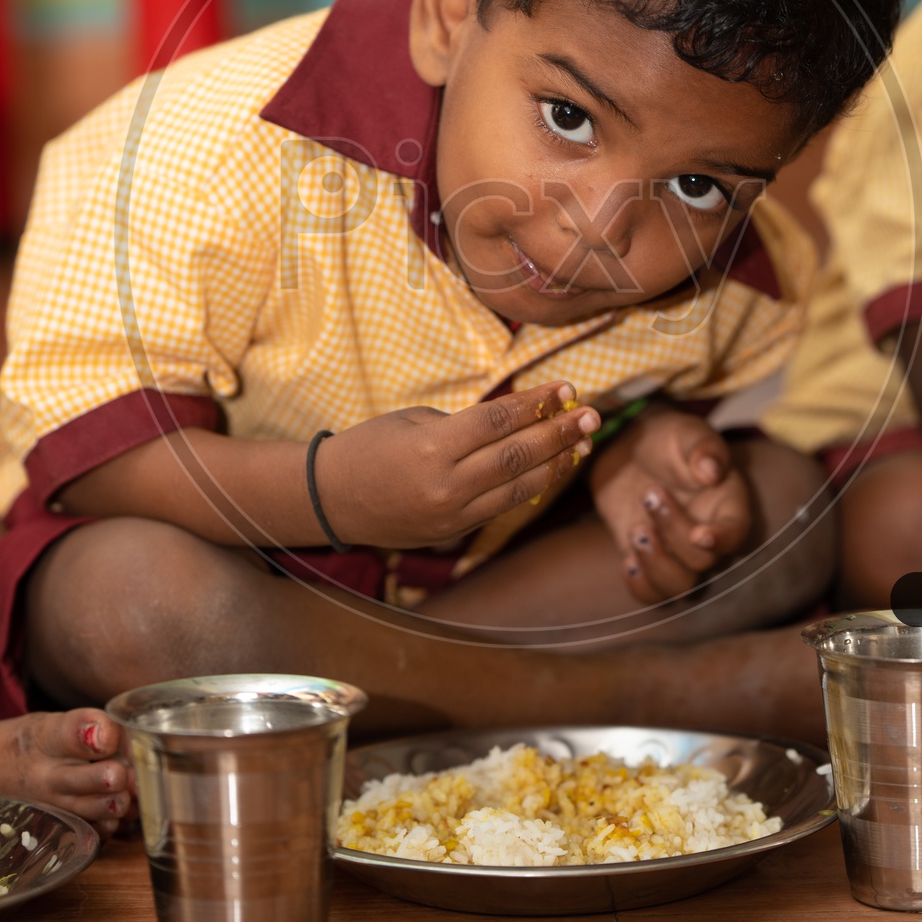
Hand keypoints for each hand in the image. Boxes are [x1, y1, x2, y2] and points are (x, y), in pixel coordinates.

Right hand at [314, 382, 599, 548]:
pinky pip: (501, 506)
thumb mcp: (414, 420)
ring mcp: (451, 514)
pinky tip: (550, 468)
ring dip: (554, 463)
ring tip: (581, 442)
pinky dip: (529, 486)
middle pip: (517, 456)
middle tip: (591, 415)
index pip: (499, 421)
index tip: (567, 388)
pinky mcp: (453, 532)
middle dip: (560, 433)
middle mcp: (446, 485)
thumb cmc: (369, 446)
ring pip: (518, 488)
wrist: (330, 500)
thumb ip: (466, 425)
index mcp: (432, 447)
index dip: (538, 404)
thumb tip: (519, 419)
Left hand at [589, 404, 750, 602]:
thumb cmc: (667, 437)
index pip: (736, 532)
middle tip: (648, 494)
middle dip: (673, 533)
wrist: (630, 449)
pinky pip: (651, 593)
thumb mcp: (685, 432)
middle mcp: (706, 533)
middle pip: (703, 560)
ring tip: (635, 530)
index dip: (722, 540)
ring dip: (656, 566)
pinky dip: (639, 586)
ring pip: (680, 586)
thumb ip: (701, 447)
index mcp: (725, 503)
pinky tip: (626, 561)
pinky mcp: (649, 558)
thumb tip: (711, 470)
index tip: (699, 534)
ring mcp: (677, 550)